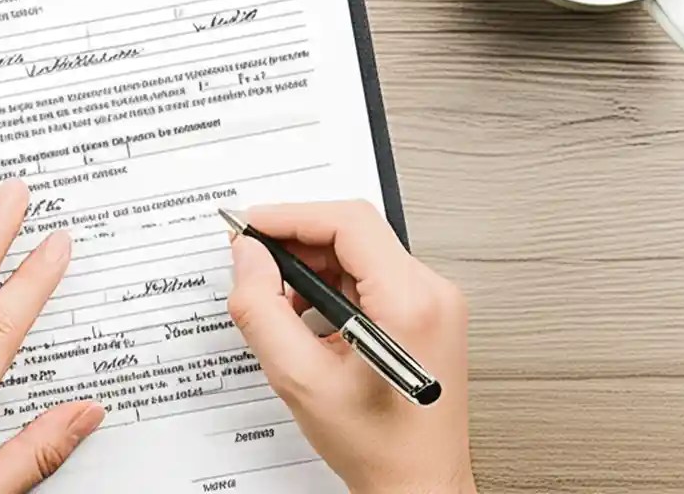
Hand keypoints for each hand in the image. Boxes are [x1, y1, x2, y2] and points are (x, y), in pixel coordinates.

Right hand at [227, 202, 474, 493]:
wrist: (419, 486)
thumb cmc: (378, 446)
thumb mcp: (300, 378)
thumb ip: (263, 310)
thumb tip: (248, 259)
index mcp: (410, 303)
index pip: (347, 223)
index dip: (291, 216)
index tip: (252, 225)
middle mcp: (432, 294)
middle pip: (355, 233)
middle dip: (297, 242)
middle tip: (253, 260)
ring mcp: (435, 304)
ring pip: (362, 254)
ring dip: (314, 266)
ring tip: (278, 300)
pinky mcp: (428, 315)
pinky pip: (374, 278)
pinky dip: (334, 285)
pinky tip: (307, 315)